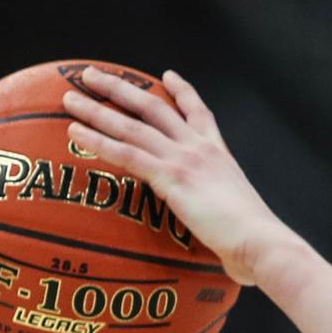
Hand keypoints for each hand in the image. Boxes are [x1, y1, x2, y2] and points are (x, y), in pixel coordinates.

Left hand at [62, 68, 297, 289]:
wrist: (262, 242)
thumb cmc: (257, 245)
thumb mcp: (244, 223)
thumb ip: (228, 227)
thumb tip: (232, 257)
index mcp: (220, 155)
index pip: (199, 113)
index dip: (183, 92)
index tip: (168, 75)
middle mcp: (200, 149)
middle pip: (154, 108)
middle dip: (120, 88)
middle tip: (92, 76)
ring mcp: (184, 159)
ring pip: (132, 125)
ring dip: (98, 109)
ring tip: (70, 97)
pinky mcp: (171, 177)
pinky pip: (126, 153)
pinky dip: (98, 140)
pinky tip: (75, 132)